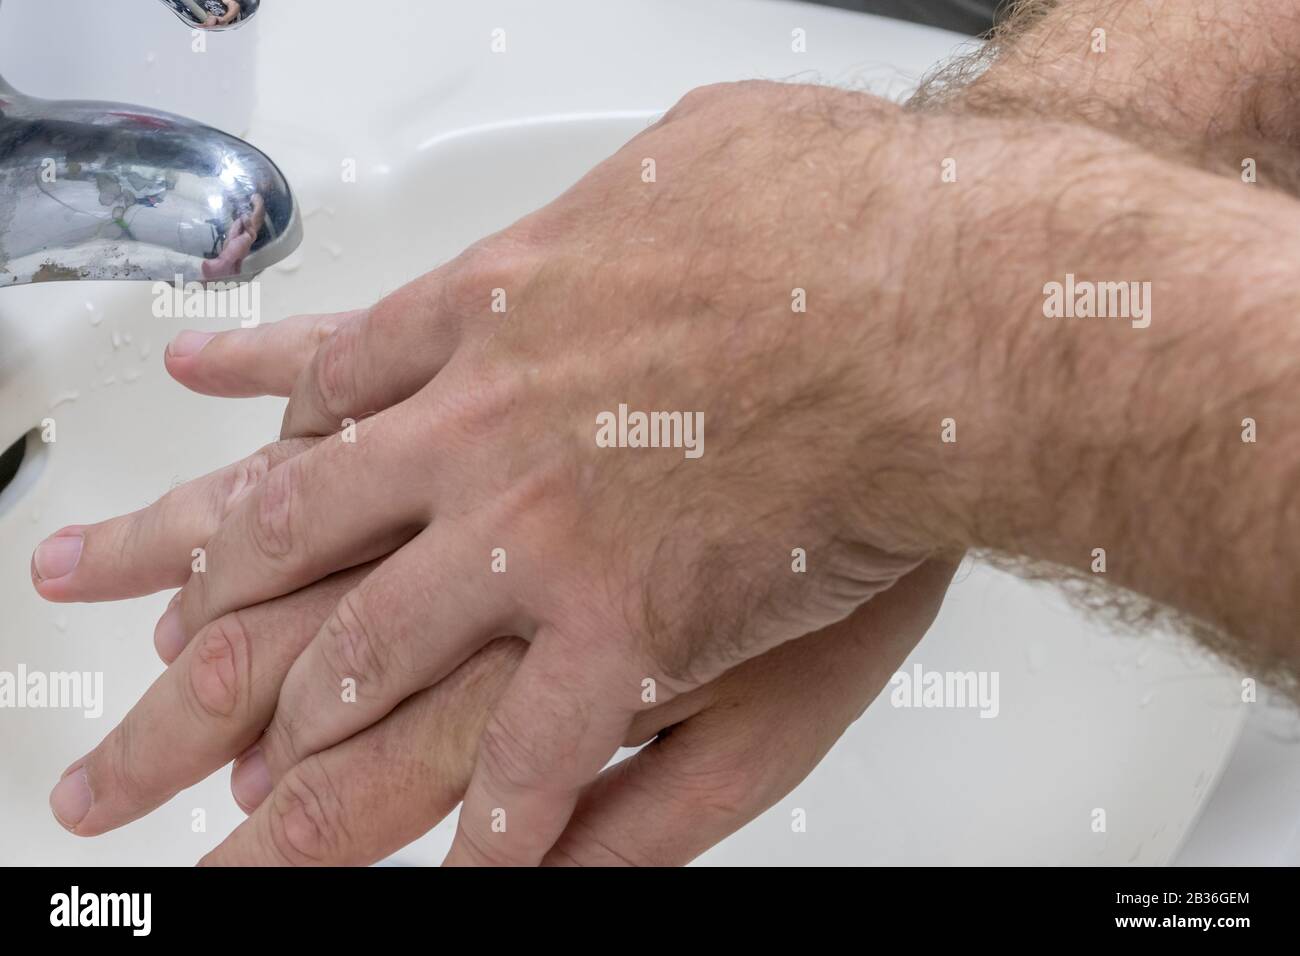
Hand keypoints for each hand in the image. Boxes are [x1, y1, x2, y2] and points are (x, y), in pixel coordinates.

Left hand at [50, 82, 962, 864]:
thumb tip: (585, 210)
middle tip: (134, 710)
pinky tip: (459, 881)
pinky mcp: (630, 626)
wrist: (922, 297)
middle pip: (290, 553)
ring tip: (242, 817)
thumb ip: (603, 198)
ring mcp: (539, 540)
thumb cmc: (827, 215)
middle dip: (194, 648)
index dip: (248, 486)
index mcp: (492, 327)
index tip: (199, 546)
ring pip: (369, 663)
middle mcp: (481, 439)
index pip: (323, 416)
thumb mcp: (684, 153)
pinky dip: (488, 833)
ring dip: (301, 749)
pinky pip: (531, 760)